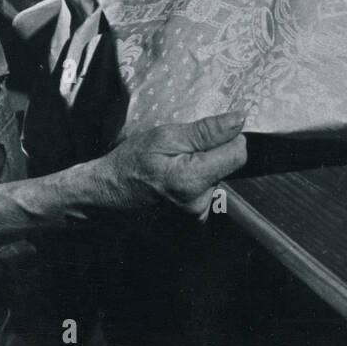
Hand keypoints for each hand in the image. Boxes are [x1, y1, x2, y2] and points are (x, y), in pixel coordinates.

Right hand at [101, 111, 247, 216]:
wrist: (107, 194)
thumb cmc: (130, 162)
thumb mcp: (164, 136)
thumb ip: (206, 131)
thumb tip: (239, 120)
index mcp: (192, 181)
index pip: (238, 154)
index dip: (227, 139)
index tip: (206, 136)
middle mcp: (199, 206)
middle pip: (228, 168)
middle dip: (210, 156)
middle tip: (179, 155)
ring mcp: (196, 219)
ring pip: (217, 181)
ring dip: (202, 171)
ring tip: (173, 170)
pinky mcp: (192, 224)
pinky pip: (207, 195)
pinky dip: (195, 186)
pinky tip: (174, 184)